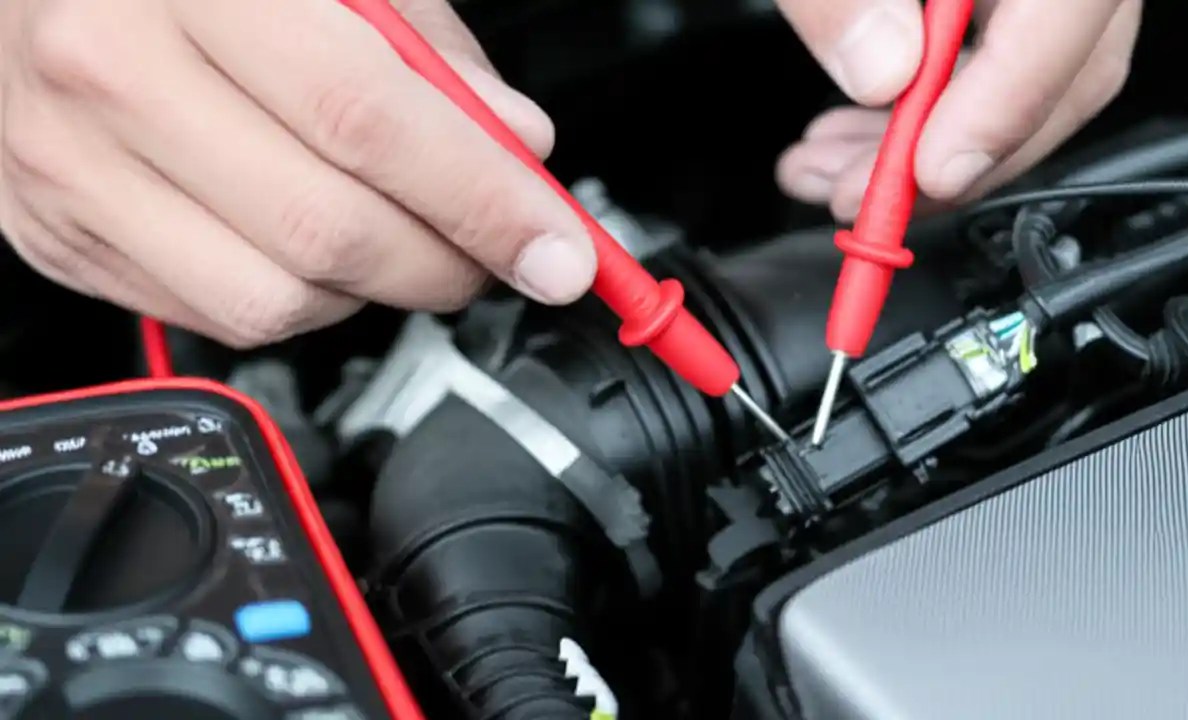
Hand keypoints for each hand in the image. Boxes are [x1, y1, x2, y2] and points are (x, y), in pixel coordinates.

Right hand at [0, 0, 595, 346]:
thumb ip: (426, 47)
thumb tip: (514, 144)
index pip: (367, 120)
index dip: (483, 199)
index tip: (556, 250)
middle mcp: (109, 75)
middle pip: (327, 231)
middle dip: (448, 264)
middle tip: (498, 252)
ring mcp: (71, 169)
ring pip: (276, 299)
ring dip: (376, 292)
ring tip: (401, 239)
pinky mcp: (59, 236)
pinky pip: (219, 317)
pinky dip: (301, 302)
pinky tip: (313, 247)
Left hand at [774, 0, 1141, 220]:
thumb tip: (881, 72)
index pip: (1069, 14)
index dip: (1004, 108)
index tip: (927, 173)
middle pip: (1061, 71)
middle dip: (945, 159)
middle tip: (858, 204)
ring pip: (1024, 75)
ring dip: (919, 148)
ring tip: (830, 178)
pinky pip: (993, 55)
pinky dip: (922, 110)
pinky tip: (856, 138)